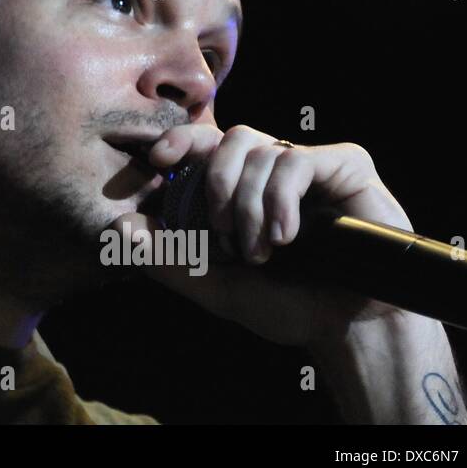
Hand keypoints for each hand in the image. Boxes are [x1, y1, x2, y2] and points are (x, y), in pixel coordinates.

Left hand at [109, 124, 415, 349]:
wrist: (347, 329)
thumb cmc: (284, 305)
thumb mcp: (217, 286)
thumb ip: (170, 259)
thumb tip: (118, 229)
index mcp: (242, 186)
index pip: (204, 143)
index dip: (179, 140)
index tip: (158, 160)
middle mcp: (272, 167)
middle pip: (228, 138)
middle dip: (215, 186)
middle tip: (223, 236)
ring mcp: (309, 163)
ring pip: (258, 149)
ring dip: (249, 205)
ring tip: (260, 252)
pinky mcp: (345, 165)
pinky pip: (296, 161)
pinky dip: (281, 200)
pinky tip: (285, 237)